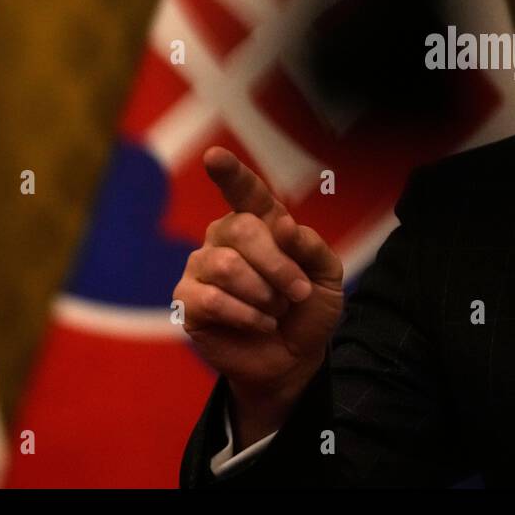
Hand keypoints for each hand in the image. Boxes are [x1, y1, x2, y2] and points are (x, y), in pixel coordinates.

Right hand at [173, 147, 343, 446]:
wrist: (294, 357)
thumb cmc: (307, 308)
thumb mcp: (327, 276)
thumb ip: (312, 247)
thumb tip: (284, 226)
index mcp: (259, 222)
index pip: (244, 190)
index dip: (230, 173)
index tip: (215, 157)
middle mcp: (225, 237)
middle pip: (242, 229)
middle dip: (278, 265)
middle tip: (297, 293)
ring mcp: (202, 266)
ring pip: (228, 267)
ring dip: (264, 295)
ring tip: (275, 311)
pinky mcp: (187, 300)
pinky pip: (211, 299)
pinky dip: (247, 316)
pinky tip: (260, 324)